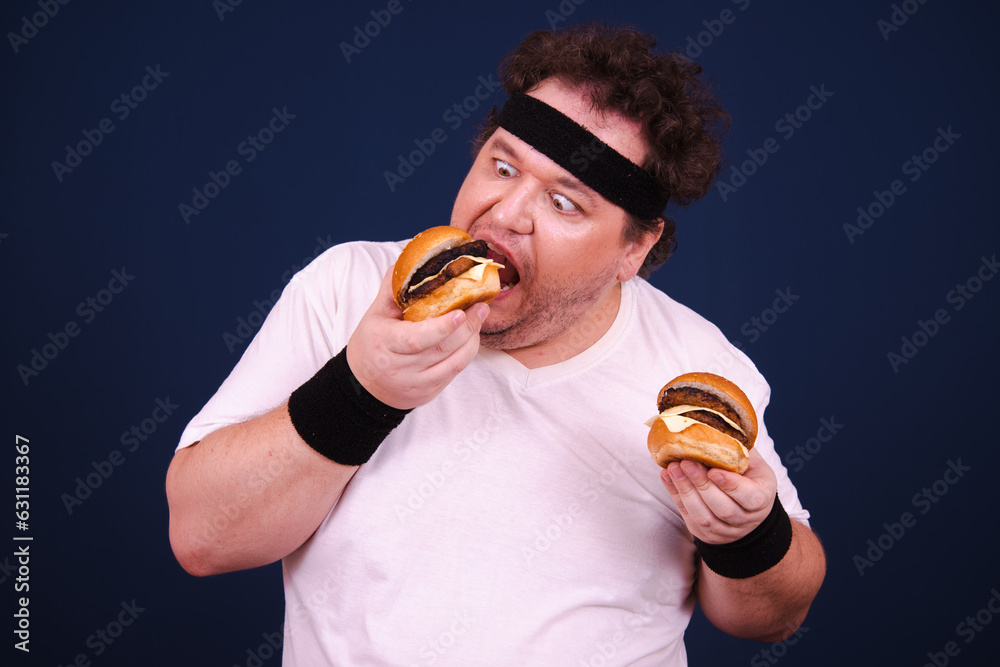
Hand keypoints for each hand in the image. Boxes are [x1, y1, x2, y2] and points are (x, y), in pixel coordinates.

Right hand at [346, 268, 488, 409]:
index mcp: (384, 343)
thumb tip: (411, 260)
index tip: (460, 312)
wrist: (365, 386)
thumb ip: (393, 288)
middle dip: (467, 327)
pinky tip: (472, 336)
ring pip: (452, 363)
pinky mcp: (428, 392)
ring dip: (472, 339)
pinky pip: (454, 372)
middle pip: (441, 349)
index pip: (416, 338)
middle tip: (481, 306)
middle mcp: (399, 367)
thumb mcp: (374, 314)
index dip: (441, 327)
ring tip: (480, 317)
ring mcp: (416, 383)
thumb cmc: (371, 343)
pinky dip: (467, 353)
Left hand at [659, 448, 777, 544]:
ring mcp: (726, 531)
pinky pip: (689, 517)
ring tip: (673, 468)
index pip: (750, 497)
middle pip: (723, 508)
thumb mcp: (752, 461)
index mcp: (762, 499)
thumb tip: (717, 424)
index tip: (714, 470)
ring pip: (704, 516)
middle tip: (686, 462)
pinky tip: (668, 477)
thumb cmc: (748, 477)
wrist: (745, 508)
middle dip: (701, 484)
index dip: (731, 485)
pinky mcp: (706, 534)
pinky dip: (676, 496)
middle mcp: (747, 519)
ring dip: (685, 491)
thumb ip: (738, 448)